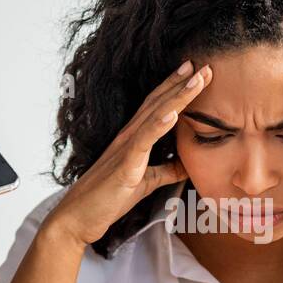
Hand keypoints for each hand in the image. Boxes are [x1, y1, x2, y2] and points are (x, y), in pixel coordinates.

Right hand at [43, 61, 204, 246]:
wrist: (78, 218)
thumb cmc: (107, 200)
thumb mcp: (145, 182)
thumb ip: (166, 171)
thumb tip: (187, 166)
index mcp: (133, 140)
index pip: (157, 107)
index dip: (176, 88)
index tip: (196, 72)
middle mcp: (128, 137)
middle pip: (159, 103)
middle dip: (182, 84)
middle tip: (204, 64)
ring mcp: (125, 150)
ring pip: (154, 116)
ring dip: (177, 96)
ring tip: (196, 79)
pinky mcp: (124, 167)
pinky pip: (142, 143)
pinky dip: (157, 126)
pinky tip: (172, 113)